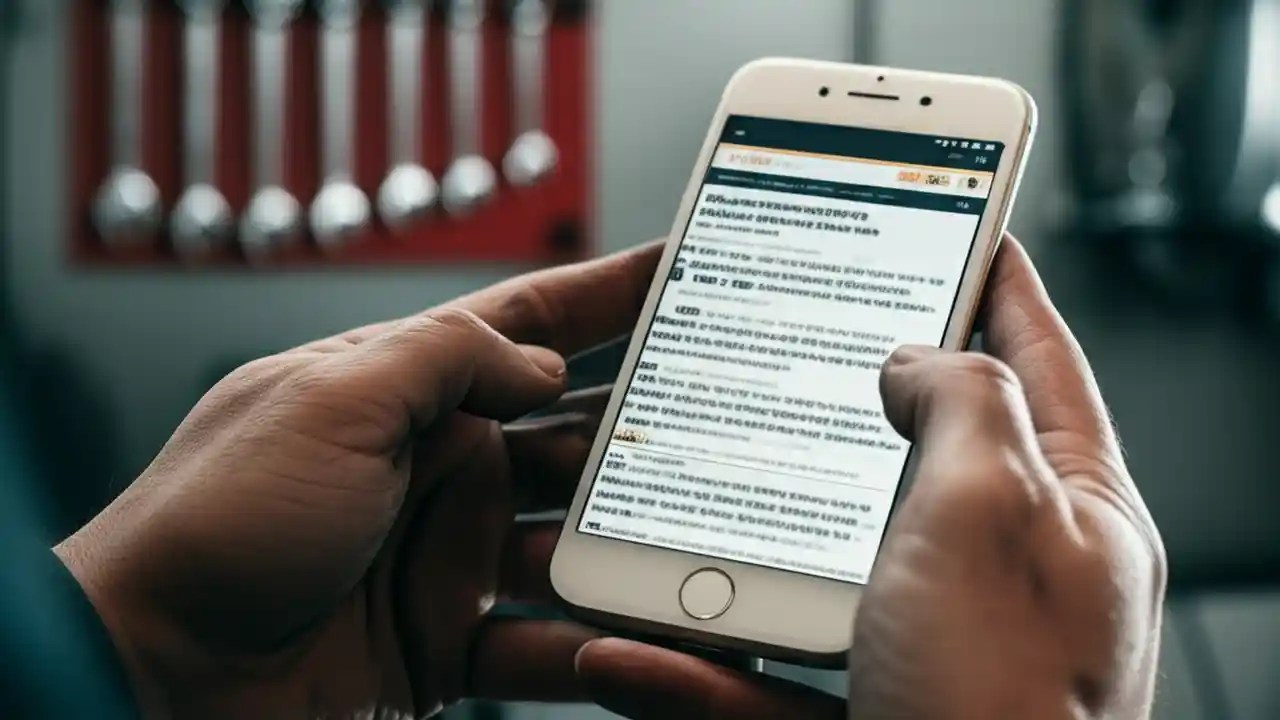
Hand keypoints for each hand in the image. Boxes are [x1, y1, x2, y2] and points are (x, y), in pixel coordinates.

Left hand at [54, 242, 661, 717]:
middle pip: (571, 437)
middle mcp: (434, 468)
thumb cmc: (212, 524)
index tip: (681, 270)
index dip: (604, 295)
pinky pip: (545, 641)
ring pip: (576, 542)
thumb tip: (541, 359)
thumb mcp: (327, 401)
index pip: (523, 326)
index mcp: (400, 390)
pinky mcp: (447, 641)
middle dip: (648, 426)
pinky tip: (640, 638)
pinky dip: (597, 643)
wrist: (153, 679)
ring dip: (636, 544)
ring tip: (705, 538)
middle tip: (729, 417)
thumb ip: (444, 359)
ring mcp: (446, 557)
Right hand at [575, 236, 1167, 719]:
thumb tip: (917, 351)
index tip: (955, 222)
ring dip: (722, 553)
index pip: (1037, 361)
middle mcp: (1001, 581)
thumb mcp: (989, 509)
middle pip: (907, 459)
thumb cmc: (1006, 710)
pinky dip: (690, 671)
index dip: (996, 278)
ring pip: (809, 571)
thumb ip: (959, 398)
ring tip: (654, 504)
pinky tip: (624, 655)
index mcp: (1067, 516)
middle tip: (777, 344)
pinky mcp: (865, 719)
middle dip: (835, 406)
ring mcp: (928, 652)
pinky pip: (761, 684)